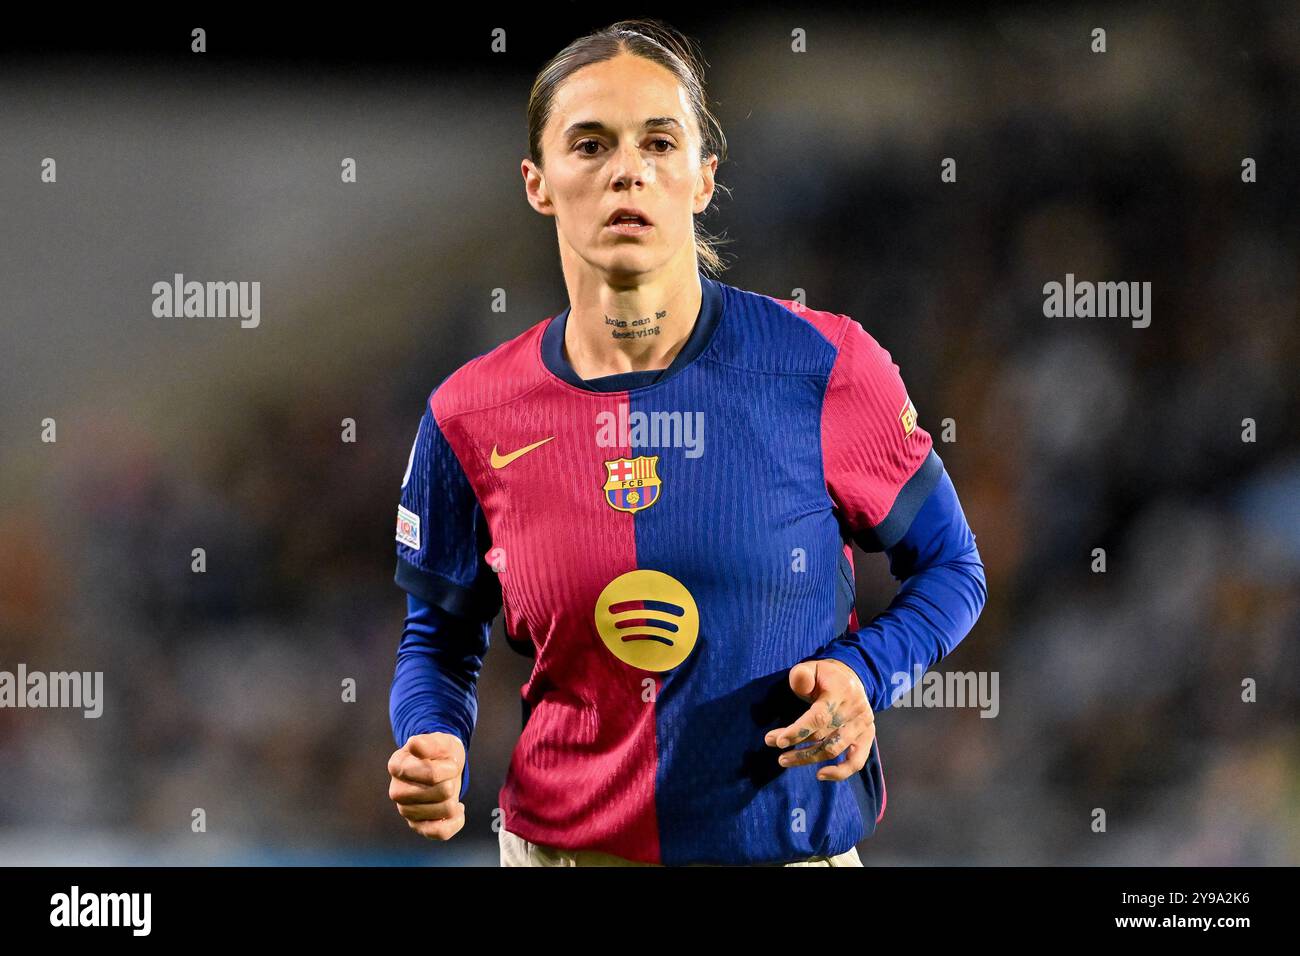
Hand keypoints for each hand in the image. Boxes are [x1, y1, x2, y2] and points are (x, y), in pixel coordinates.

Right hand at [387, 731, 465, 839]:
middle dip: (452, 783)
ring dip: (454, 800)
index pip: (431, 774)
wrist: (444, 765)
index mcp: (397, 766)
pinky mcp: (417, 826)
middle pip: (439, 794)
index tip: (450, 763)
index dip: (449, 769)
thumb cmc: (440, 752)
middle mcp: (396, 791)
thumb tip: (414, 745)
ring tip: (450, 791)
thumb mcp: (439, 741)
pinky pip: (440, 833)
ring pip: (442, 812)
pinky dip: (455, 822)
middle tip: (449, 777)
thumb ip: (429, 743)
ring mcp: (405, 810)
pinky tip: (459, 810)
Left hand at [764, 659, 874, 780]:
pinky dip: (840, 772)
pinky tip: (820, 775)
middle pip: (823, 735)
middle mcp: (855, 711)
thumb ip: (802, 675)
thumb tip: (800, 683)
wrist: (852, 679)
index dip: (798, 731)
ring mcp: (862, 726)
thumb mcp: (812, 668)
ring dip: (807, 758)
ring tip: (784, 759)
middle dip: (796, 744)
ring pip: (834, 750)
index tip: (777, 740)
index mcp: (841, 692)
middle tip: (772, 743)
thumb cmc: (826, 677)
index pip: (820, 716)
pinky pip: (856, 762)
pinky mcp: (866, 738)